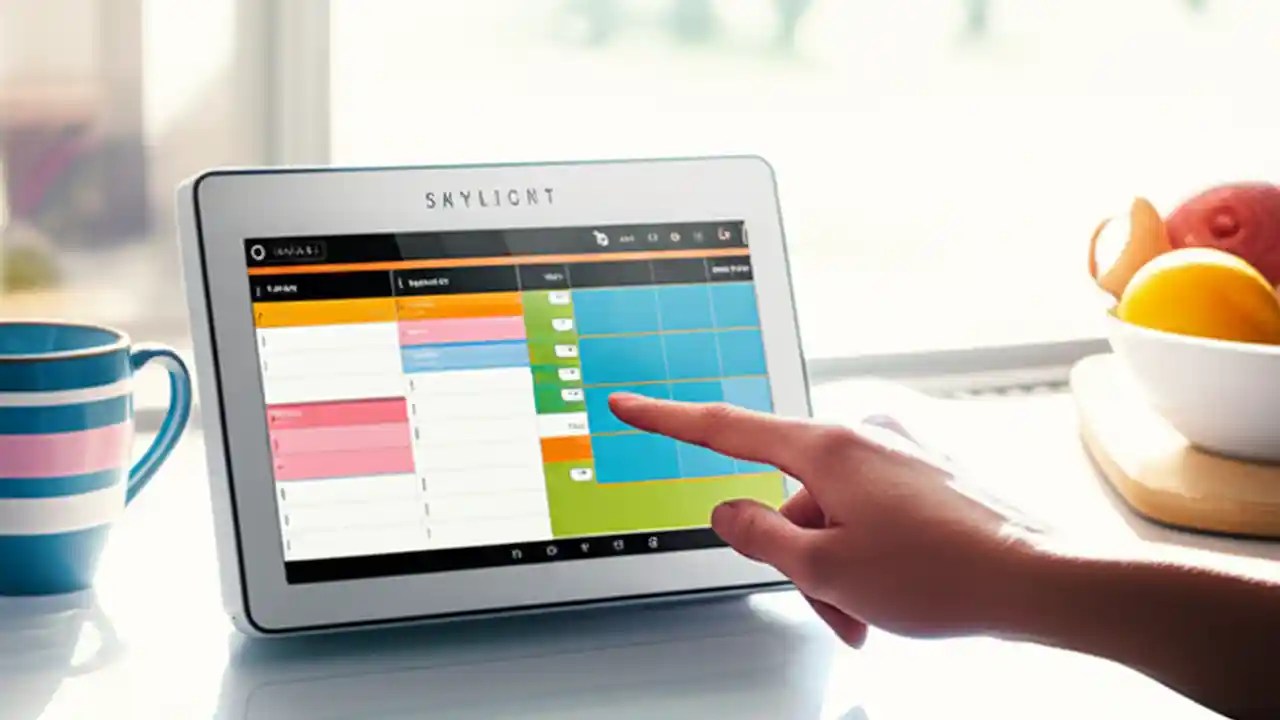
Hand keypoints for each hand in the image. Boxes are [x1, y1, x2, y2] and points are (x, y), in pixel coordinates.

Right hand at [609, 394, 1035, 644]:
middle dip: (798, 555)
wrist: (1040, 577)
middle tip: (832, 607)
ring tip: (872, 613)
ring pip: (833, 512)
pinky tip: (894, 592)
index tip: (629, 406)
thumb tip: (725, 512)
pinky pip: (871, 509)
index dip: (667, 421)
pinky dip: (868, 550)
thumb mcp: (827, 568)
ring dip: (838, 564)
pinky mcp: (927, 470)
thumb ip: (759, 537)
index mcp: (829, 447)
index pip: (727, 430)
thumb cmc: (945, 572)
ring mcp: (900, 449)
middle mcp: (864, 435)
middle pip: (790, 496)